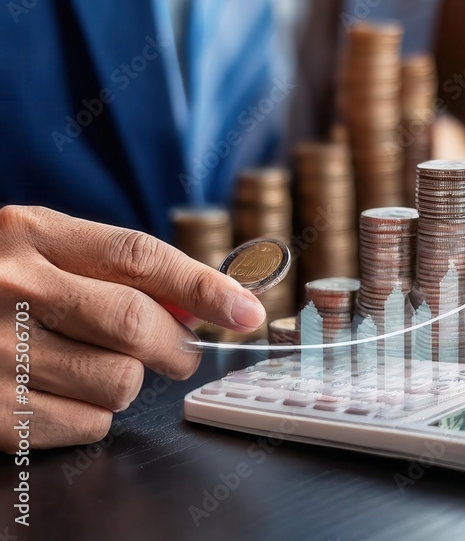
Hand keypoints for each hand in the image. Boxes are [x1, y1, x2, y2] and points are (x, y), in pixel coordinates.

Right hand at [0, 206, 265, 451]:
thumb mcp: (34, 250)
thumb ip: (111, 269)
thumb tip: (203, 303)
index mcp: (28, 233)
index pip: (140, 255)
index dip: (204, 286)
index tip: (246, 311)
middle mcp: (7, 286)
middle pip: (137, 324)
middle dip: (175, 346)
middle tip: (178, 353)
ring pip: (119, 382)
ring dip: (126, 384)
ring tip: (92, 368)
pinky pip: (86, 425)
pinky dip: (92, 418)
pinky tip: (62, 394)